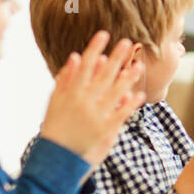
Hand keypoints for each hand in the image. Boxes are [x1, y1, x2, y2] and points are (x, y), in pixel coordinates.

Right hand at [41, 32, 144, 166]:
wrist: (55, 159)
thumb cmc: (54, 127)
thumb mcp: (54, 102)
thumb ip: (65, 79)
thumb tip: (76, 56)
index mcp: (70, 94)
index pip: (85, 66)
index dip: (95, 49)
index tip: (103, 34)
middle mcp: (84, 102)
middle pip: (103, 76)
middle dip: (116, 58)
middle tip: (127, 42)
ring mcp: (95, 116)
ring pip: (115, 93)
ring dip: (128, 78)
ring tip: (139, 65)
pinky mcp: (105, 130)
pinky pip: (120, 115)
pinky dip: (130, 105)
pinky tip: (139, 95)